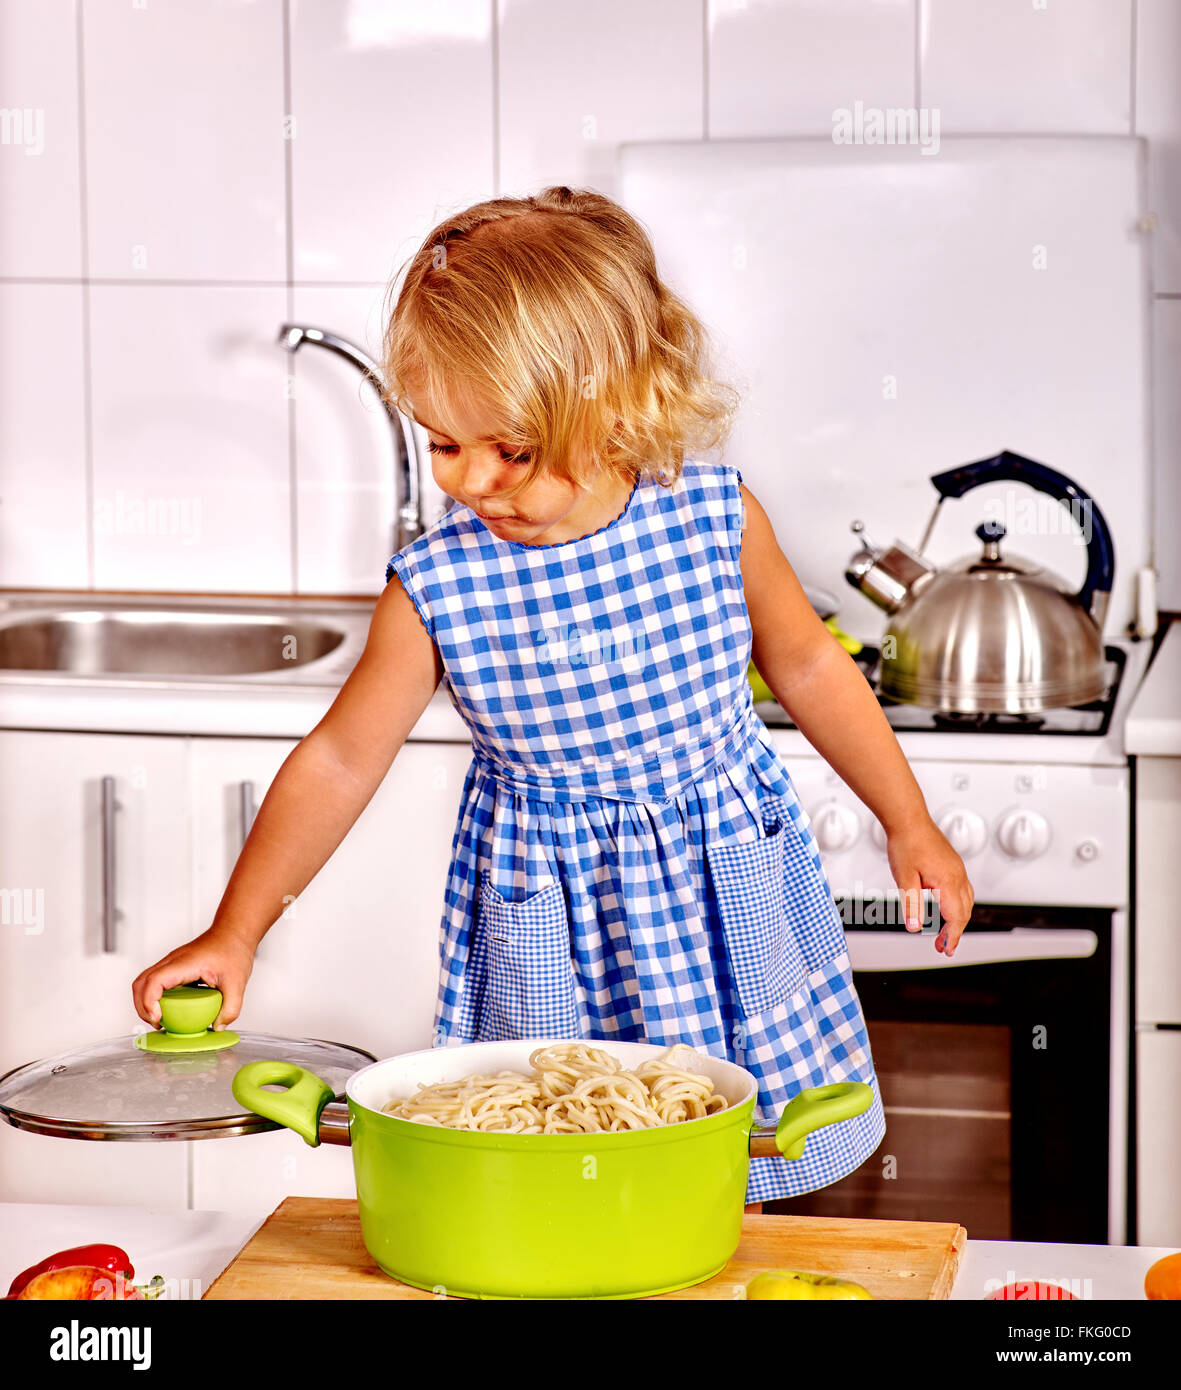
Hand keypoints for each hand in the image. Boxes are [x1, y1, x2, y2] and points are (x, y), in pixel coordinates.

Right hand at [131, 927, 255, 1030]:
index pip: (154, 981)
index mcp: (184, 963)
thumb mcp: (237, 982)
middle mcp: (173, 961)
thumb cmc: (233, 949)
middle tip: (157, 1023)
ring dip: (145, 1002)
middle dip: (142, 1007)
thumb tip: (218, 1027)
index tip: (158, 1017)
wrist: (234, 932)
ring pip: (144, 981)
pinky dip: (153, 997)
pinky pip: (154, 982)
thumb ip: (231, 1008)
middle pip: (140, 983)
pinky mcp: (174, 967)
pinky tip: (167, 1009)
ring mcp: (171, 963)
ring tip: (159, 1019)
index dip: (149, 1001)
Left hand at [885, 816, 973, 956]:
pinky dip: (957, 905)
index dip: (952, 936)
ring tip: (943, 932)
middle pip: (963, 912)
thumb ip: (911, 904)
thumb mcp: (904, 878)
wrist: (908, 819)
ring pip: (965, 901)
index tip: (947, 949)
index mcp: (948, 881)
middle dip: (954, 931)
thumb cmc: (906, 844)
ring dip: (956, 919)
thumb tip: (915, 927)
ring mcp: (957, 869)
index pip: (956, 917)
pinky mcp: (953, 864)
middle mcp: (958, 875)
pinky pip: (962, 890)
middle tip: (942, 946)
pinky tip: (945, 908)